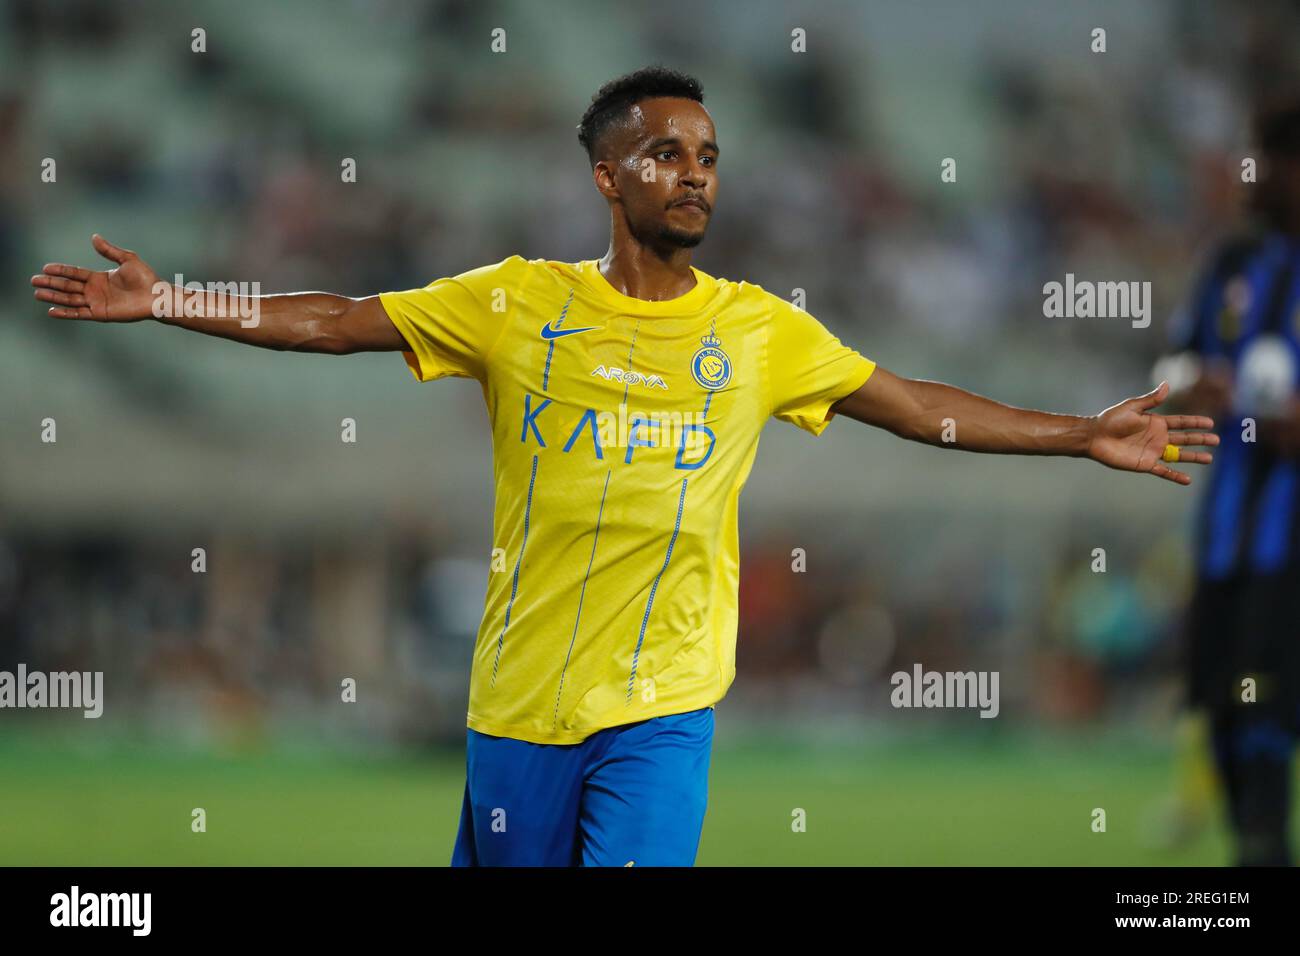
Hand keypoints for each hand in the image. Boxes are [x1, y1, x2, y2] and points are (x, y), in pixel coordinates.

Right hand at [31, 234, 164, 321]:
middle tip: (33, 280)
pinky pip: (79, 313)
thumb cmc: (145, 278)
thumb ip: (108, 250)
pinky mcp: (100, 313)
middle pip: (68, 286)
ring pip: (70, 299)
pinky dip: (65, 313)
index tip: (45, 267)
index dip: (60, 270)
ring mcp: (96, 302)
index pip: (74, 272)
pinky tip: (51, 311)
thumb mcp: (126, 259)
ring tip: (37, 293)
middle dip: (51, 283)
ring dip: (53, 296)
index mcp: (99, 277)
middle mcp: (95, 290)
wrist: (156, 296)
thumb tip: (93, 237)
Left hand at [1087, 381, 1217, 484]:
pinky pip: (1163, 471)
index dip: (1196, 422)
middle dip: (1200, 439)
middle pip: (1184, 438)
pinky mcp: (1145, 464)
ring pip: (1178, 455)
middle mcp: (1157, 437)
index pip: (1181, 422)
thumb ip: (1151, 400)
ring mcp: (1152, 451)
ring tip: (1209, 459)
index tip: (1211, 423)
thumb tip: (1167, 384)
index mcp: (1156, 422)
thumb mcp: (1132, 407)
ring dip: (1193, 457)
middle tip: (1217, 440)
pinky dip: (1175, 476)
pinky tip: (1188, 479)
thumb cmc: (1111, 420)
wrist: (1095, 437)